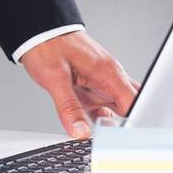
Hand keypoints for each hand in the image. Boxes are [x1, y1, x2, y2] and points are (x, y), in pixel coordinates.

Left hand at [19, 32, 139, 138]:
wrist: (37, 30)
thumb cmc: (47, 45)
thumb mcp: (54, 78)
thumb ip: (69, 107)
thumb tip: (81, 132)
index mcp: (108, 72)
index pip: (135, 103)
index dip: (134, 123)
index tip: (124, 139)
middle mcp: (110, 77)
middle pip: (130, 108)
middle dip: (125, 126)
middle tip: (111, 142)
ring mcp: (102, 82)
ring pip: (117, 110)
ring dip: (110, 124)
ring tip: (99, 137)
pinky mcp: (93, 87)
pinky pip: (103, 107)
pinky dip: (99, 118)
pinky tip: (89, 126)